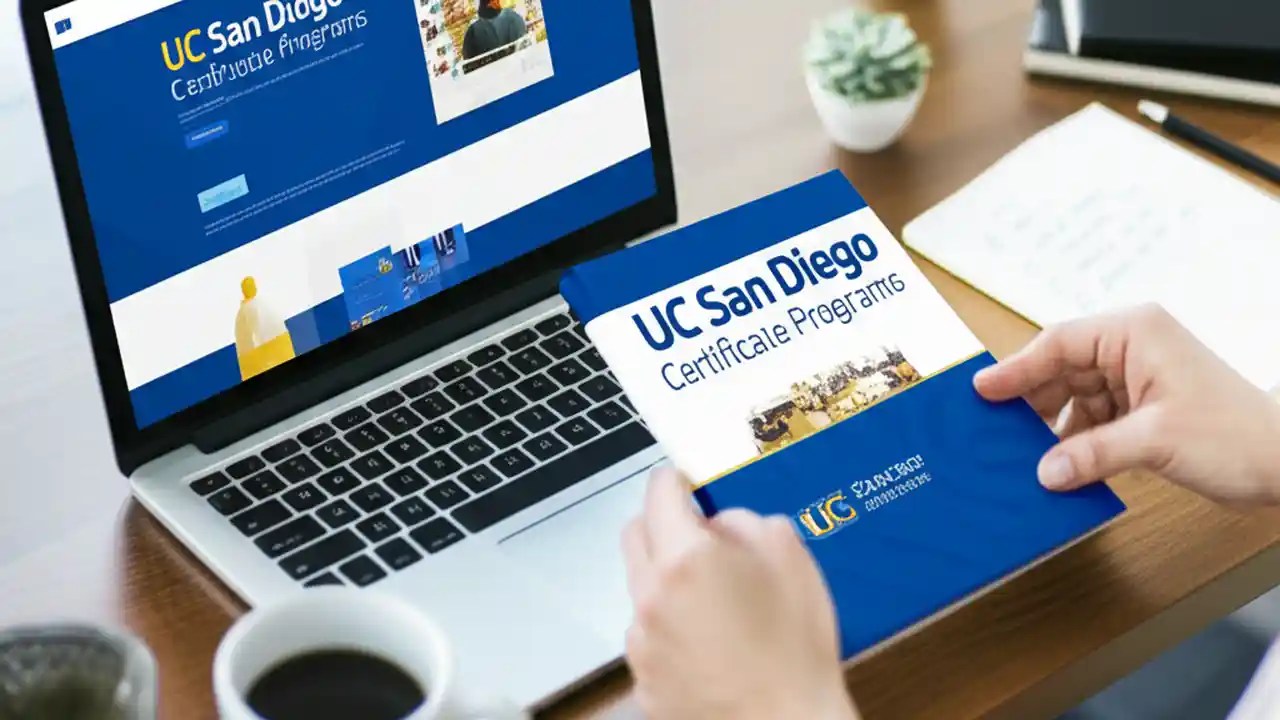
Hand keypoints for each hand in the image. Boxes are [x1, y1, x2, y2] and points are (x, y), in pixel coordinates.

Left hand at [621, 467, 858, 719]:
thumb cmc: (796, 644)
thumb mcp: (789, 555)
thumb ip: (743, 522)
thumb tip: (716, 523)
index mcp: (685, 558)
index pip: (658, 493)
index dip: (675, 480)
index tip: (685, 482)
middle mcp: (651, 596)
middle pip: (634, 536)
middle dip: (661, 525)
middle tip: (696, 535)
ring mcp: (642, 642)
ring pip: (641, 589)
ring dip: (666, 582)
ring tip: (715, 605)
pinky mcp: (644, 681)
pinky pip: (648, 636)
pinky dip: (669, 629)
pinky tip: (708, 645)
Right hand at [974, 304, 1279, 506]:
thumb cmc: (1238, 434)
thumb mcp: (1154, 441)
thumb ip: (1091, 454)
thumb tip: (1043, 472)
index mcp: (1134, 332)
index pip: (1058, 343)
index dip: (1016, 368)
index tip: (983, 391)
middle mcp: (1132, 348)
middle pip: (1060, 370)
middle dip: (1031, 403)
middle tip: (995, 431)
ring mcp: (1136, 378)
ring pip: (1072, 398)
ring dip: (1052, 429)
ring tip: (1022, 455)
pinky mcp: (1142, 409)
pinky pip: (1092, 421)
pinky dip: (1075, 443)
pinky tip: (1058, 466)